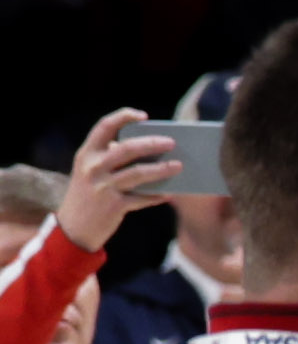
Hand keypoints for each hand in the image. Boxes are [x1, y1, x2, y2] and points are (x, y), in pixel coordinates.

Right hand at [57, 109, 175, 252]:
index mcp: (86, 154)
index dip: (124, 117)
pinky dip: (156, 196)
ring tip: (179, 166)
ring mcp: (103, 187)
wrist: (73, 228)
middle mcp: (93, 167)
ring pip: (138, 173)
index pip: (104, 126)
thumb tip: (144, 149)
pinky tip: (170, 194)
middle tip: (172, 142)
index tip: (143, 116)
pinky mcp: (113, 206)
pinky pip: (142, 198)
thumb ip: (108, 158)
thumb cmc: (87, 195)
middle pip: (127, 149)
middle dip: (151, 143)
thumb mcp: (89, 172)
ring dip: (161, 169)